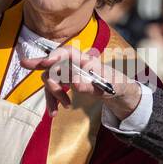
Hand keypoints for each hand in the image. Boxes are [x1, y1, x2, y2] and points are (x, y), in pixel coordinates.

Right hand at [23, 45, 142, 119]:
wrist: (116, 89)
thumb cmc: (113, 84)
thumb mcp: (104, 87)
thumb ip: (89, 85)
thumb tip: (74, 83)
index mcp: (85, 60)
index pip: (68, 52)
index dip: (56, 54)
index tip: (46, 62)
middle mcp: (74, 63)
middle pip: (54, 66)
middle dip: (51, 82)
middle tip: (57, 95)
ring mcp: (68, 71)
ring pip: (51, 79)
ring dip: (52, 95)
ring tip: (59, 110)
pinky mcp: (65, 80)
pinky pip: (53, 88)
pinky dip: (52, 100)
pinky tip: (54, 111)